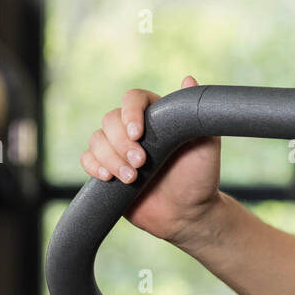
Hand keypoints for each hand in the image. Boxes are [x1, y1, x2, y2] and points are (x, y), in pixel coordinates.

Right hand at [79, 75, 222, 244]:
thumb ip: (198, 115)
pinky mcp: (107, 169)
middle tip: (141, 163)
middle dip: (121, 142)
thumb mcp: (207, 145)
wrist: (188, 214)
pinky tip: (107, 178)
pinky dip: (93, 165)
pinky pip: (87, 159)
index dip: (130, 112)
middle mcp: (135, 129)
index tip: (138, 133)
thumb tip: (189, 79)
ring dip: (110, 158)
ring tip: (132, 178)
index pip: (133, 98)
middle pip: (110, 119)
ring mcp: (119, 149)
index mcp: (158, 116)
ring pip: (97, 139)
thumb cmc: (201, 177)